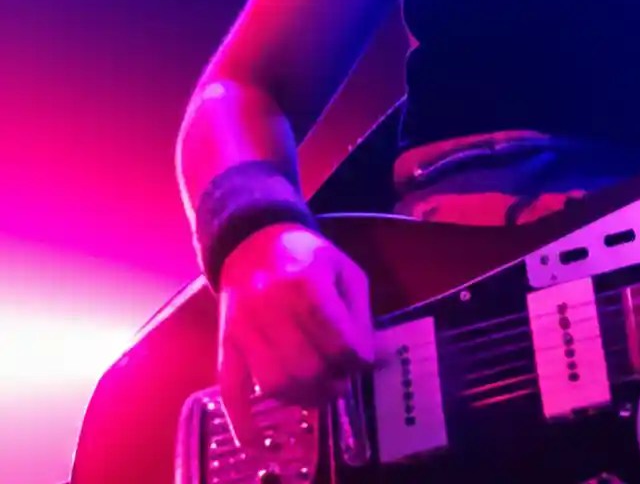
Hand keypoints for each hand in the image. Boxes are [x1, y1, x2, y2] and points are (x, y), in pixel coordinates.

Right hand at [217, 222, 374, 447]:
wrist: (251, 241)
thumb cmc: (308, 256)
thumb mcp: (344, 271)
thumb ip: (359, 315)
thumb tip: (372, 358)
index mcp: (305, 281)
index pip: (338, 340)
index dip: (358, 360)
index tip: (363, 361)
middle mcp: (269, 305)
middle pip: (308, 366)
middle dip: (333, 382)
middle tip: (342, 380)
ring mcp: (243, 327)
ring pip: (274, 383)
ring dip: (303, 398)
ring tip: (320, 391)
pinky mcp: (225, 344)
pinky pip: (229, 388)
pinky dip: (242, 418)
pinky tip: (256, 439)